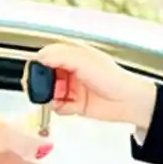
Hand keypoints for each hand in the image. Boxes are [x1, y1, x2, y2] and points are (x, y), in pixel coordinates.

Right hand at [35, 41, 157, 128]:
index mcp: (73, 55)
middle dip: (41, 83)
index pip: (48, 56)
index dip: (39, 64)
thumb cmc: (113, 78)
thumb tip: (40, 56)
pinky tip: (67, 106)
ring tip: (57, 98)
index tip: (35, 72)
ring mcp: (72, 88)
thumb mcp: (84, 61)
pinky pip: (59, 107)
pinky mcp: (75, 104)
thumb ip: (60, 56)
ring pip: (50, 92)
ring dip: (50, 96)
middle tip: (40, 88)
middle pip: (45, 75)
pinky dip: (60, 108)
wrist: (127, 101)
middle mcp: (71, 71)